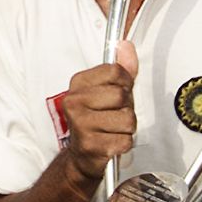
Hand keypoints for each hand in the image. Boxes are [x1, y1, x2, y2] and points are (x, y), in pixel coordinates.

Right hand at [62, 41, 137, 182]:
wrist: (82, 156)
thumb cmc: (98, 119)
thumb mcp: (107, 90)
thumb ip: (121, 69)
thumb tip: (126, 45)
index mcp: (78, 83)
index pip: (115, 71)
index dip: (125, 83)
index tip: (118, 92)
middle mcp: (74, 102)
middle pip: (122, 95)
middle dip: (127, 107)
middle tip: (115, 115)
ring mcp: (80, 124)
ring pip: (127, 119)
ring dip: (127, 127)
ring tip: (113, 129)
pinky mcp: (90, 146)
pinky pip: (125, 140)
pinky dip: (124, 144)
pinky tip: (111, 143)